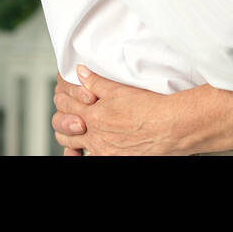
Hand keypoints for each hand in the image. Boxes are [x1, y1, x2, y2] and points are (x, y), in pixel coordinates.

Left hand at [52, 65, 177, 155]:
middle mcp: (94, 136)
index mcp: (94, 115)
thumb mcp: (120, 89)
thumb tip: (80, 72)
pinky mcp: (113, 159)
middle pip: (64, 131)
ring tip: (77, 133)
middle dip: (62, 122)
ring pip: (74, 147)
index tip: (65, 97)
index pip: (66, 106)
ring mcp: (103, 151)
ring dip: (71, 140)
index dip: (63, 100)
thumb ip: (96, 82)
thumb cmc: (150, 108)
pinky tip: (92, 147)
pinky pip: (90, 157)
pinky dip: (86, 152)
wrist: (170, 127)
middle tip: (67, 115)